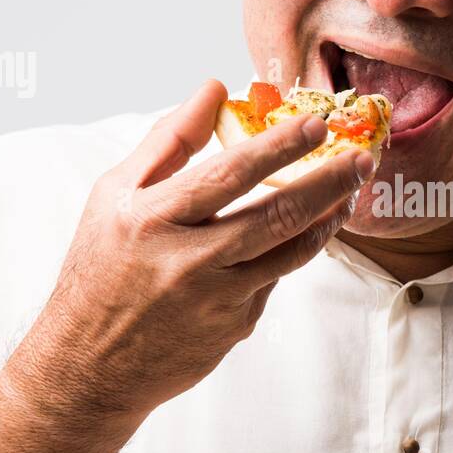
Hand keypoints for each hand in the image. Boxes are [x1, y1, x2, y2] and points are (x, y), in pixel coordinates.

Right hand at [3, 79, 373, 431]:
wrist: (91, 364)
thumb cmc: (101, 269)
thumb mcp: (115, 196)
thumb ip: (168, 141)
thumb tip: (213, 89)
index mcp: (153, 218)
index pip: (229, 173)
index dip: (280, 147)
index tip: (316, 125)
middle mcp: (188, 260)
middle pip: (276, 214)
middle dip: (328, 182)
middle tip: (362, 159)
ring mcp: (217, 299)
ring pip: (290, 252)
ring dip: (327, 220)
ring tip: (349, 193)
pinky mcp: (235, 326)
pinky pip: (274, 281)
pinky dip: (290, 253)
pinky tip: (303, 233)